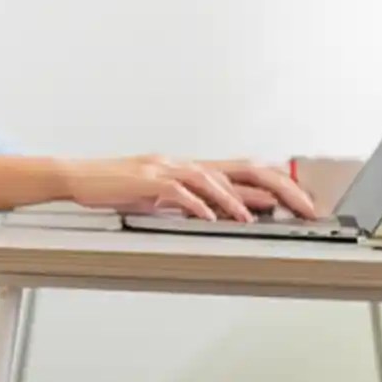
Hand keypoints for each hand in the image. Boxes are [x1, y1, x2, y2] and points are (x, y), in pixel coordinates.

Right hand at [61, 155, 315, 221]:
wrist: (78, 177)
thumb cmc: (116, 189)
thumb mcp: (162, 196)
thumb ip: (196, 201)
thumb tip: (230, 213)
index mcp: (191, 167)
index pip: (246, 170)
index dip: (279, 184)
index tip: (304, 202)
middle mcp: (183, 163)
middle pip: (242, 169)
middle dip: (277, 187)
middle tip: (302, 207)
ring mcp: (165, 168)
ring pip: (212, 177)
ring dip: (236, 199)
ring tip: (254, 219)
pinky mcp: (145, 180)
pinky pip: (177, 191)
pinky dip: (196, 204)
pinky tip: (209, 217)